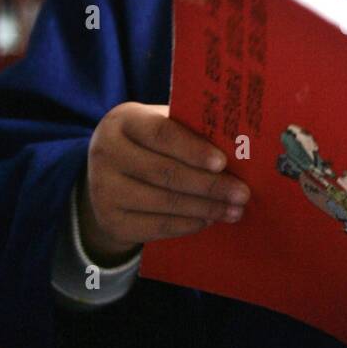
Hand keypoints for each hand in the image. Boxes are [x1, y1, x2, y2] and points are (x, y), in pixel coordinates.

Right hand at [79, 102, 250, 264]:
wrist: (106, 178)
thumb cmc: (149, 145)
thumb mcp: (160, 127)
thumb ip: (189, 130)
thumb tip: (237, 146)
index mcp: (124, 121)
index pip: (161, 133)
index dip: (193, 149)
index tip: (223, 162)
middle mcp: (106, 153)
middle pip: (165, 172)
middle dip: (210, 185)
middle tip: (242, 193)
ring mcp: (104, 190)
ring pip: (164, 202)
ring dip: (206, 208)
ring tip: (234, 210)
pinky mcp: (111, 221)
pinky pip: (158, 226)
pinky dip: (188, 224)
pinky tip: (209, 220)